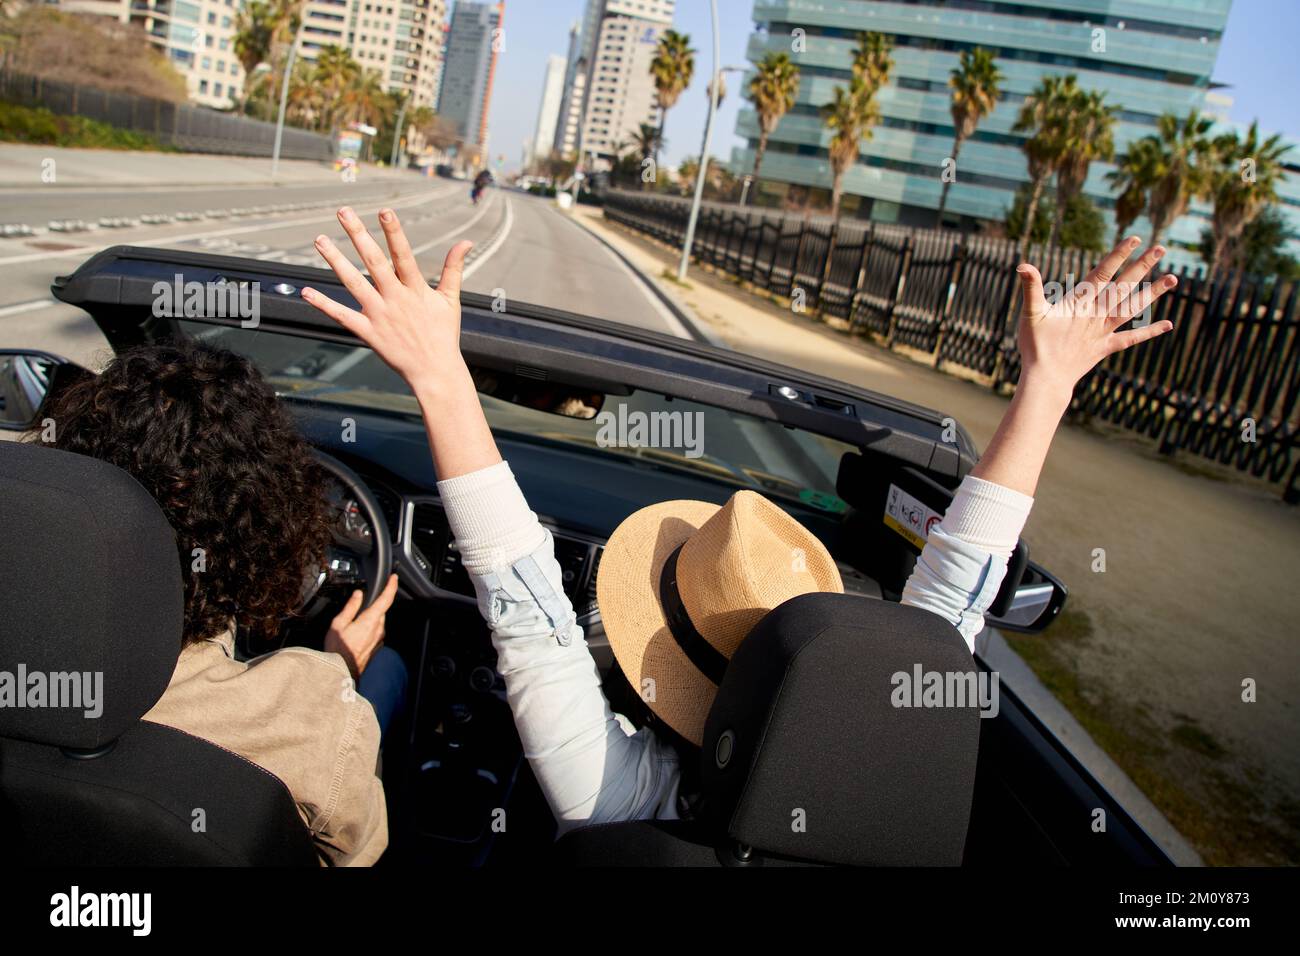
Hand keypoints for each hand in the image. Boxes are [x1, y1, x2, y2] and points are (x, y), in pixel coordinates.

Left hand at [301, 206, 473, 397]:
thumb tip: (467, 241)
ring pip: (353, 283)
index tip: (384, 211)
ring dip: (335, 261)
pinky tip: (305, 291)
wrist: (435, 372)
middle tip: (343, 212)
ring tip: (319, 240)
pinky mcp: (368, 333)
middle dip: (358, 235)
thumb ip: (454, 268)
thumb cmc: (443, 334)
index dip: (394, 233)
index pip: (403, 255)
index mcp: (416, 290)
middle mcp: (396, 299)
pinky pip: (342, 316)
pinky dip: (323, 304)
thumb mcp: (451, 300)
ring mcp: (380, 316)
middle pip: (374, 262)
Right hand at [324, 574, 398, 679]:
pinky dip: (367, 629)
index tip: (394, 578)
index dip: (391, 586)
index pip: (386, 599)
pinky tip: (354, 635)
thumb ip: (350, 607)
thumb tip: (358, 594)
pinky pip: (374, 633)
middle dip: (372, 606)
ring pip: (377, 622)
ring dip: (369, 618)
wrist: (341, 673)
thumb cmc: (337, 650)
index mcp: (370, 620)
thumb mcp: (338, 624)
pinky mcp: (376, 647)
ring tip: (351, 624)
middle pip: (380, 611)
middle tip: (358, 606)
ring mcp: (378, 639)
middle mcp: (378, 629)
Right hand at [1015, 235, 1176, 399]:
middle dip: (1143, 266)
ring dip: (1153, 293)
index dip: (1119, 255)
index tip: (1134, 239)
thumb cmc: (1036, 345)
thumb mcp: (1030, 313)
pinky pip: (1131, 338)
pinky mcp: (1106, 347)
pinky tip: (1167, 324)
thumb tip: (1022, 266)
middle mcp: (1097, 314)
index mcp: (1081, 303)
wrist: (1047, 379)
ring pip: (1133, 308)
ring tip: (1173, 278)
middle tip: (1160, 248)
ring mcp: (1104, 331)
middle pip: (1124, 286)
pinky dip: (1149, 332)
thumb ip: (1031, 288)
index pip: (1103, 273)